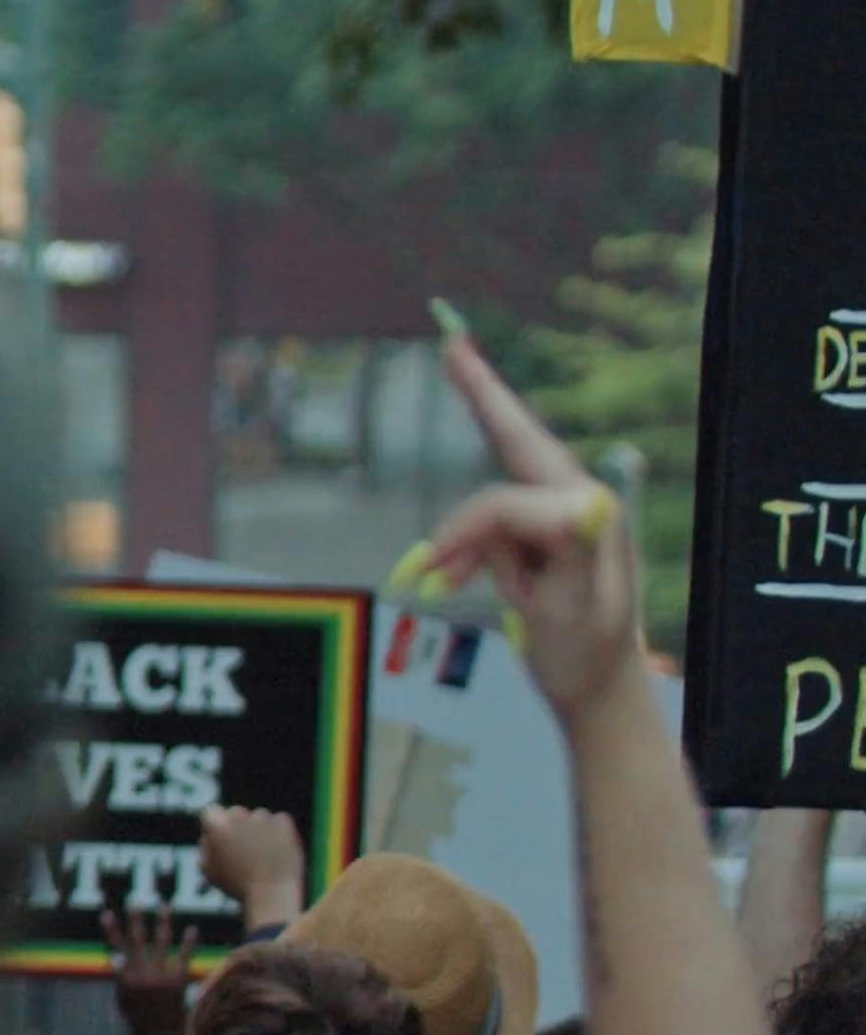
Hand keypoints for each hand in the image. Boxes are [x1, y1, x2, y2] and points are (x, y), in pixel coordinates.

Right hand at [104, 903, 199, 1034]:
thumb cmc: (138, 1021)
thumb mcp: (122, 1000)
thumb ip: (120, 979)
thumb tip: (115, 959)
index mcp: (124, 978)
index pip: (116, 948)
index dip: (111, 930)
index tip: (106, 913)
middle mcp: (141, 973)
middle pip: (136, 940)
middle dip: (134, 920)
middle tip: (133, 903)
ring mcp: (160, 975)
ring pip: (160, 941)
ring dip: (162, 921)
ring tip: (163, 906)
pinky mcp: (178, 980)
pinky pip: (183, 955)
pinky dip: (188, 942)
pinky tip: (191, 929)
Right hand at [197, 806, 305, 927]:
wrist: (271, 892)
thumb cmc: (236, 885)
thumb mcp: (207, 869)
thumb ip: (205, 846)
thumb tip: (210, 834)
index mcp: (217, 824)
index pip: (211, 813)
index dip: (216, 828)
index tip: (221, 842)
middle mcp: (238, 814)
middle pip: (235, 813)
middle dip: (238, 826)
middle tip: (244, 850)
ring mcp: (262, 816)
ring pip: (258, 818)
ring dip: (259, 830)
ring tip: (262, 856)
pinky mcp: (283, 821)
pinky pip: (279, 821)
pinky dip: (278, 832)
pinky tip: (276, 850)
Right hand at [419, 332, 642, 717]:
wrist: (597, 689)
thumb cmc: (584, 653)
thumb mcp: (575, 605)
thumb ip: (577, 547)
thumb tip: (586, 501)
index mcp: (591, 513)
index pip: (505, 501)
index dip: (465, 531)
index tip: (436, 567)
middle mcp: (582, 500)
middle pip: (518, 439)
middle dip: (484, 394)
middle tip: (453, 345)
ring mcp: (566, 513)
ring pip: (490, 502)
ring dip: (464, 541)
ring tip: (447, 584)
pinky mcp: (551, 531)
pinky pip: (494, 522)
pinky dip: (469, 547)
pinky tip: (457, 577)